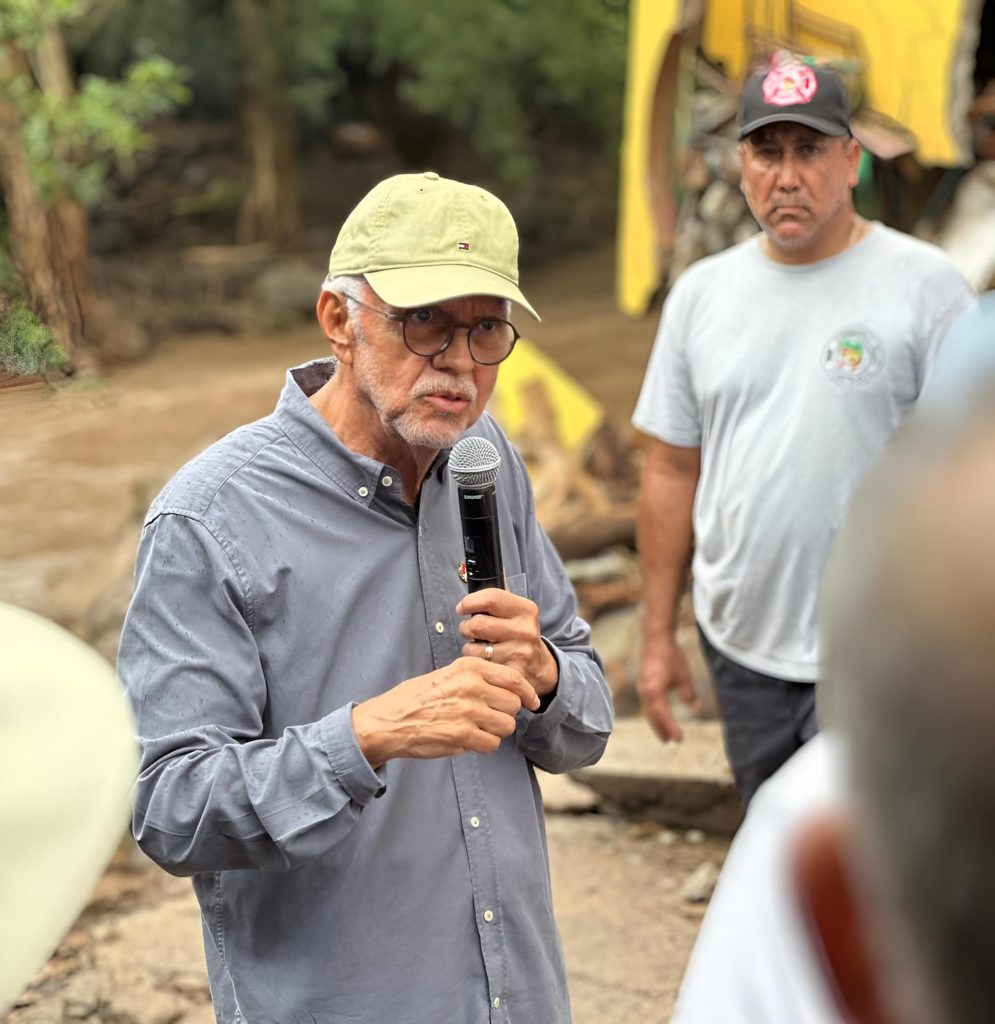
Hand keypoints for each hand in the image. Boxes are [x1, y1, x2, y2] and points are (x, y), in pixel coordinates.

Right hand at [352, 657, 539, 765]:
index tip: (532, 702)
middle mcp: (472, 686)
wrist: (388, 721)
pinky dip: (484, 746)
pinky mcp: (462, 735)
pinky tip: (468, 740)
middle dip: (506, 714)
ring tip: (476, 729)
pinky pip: (492, 744)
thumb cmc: (416, 698)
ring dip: (495, 731)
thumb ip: (477, 677)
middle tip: (490, 718)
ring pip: (506, 725)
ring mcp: (468, 711)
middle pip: (513, 704)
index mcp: (469, 667)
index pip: (514, 679)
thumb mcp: (447, 674)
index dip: (527, 693)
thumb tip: (510, 688)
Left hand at [457, 587, 558, 696]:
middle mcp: (525, 630)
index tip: (462, 608)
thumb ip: (494, 603)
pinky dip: (476, 664)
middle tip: (470, 630)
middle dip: (466, 627)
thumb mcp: (515, 613)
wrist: (539, 667)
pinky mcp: (511, 673)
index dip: (469, 602)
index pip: (490, 598)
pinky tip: (485, 661)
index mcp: (526, 610)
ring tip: (479, 647)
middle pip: (477, 624)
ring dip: (469, 648)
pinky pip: (478, 666)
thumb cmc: (517, 635)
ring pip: (473, 648)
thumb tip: (466, 603)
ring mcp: (519, 653)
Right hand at [637, 636, 699, 742]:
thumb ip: (688, 694)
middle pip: (652, 716)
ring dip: (655, 722)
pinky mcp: (642, 682)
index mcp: (654, 692)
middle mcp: (645, 692)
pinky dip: (652, 712)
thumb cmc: (670, 656)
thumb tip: (695, 708)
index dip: (671, 728)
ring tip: (663, 731)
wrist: (655, 638)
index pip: (663, 716)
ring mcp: (641, 687)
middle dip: (660, 729)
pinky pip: (646, 703)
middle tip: (668, 742)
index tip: (679, 740)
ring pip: (648, 710)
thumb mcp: (683, 676)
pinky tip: (659, 713)